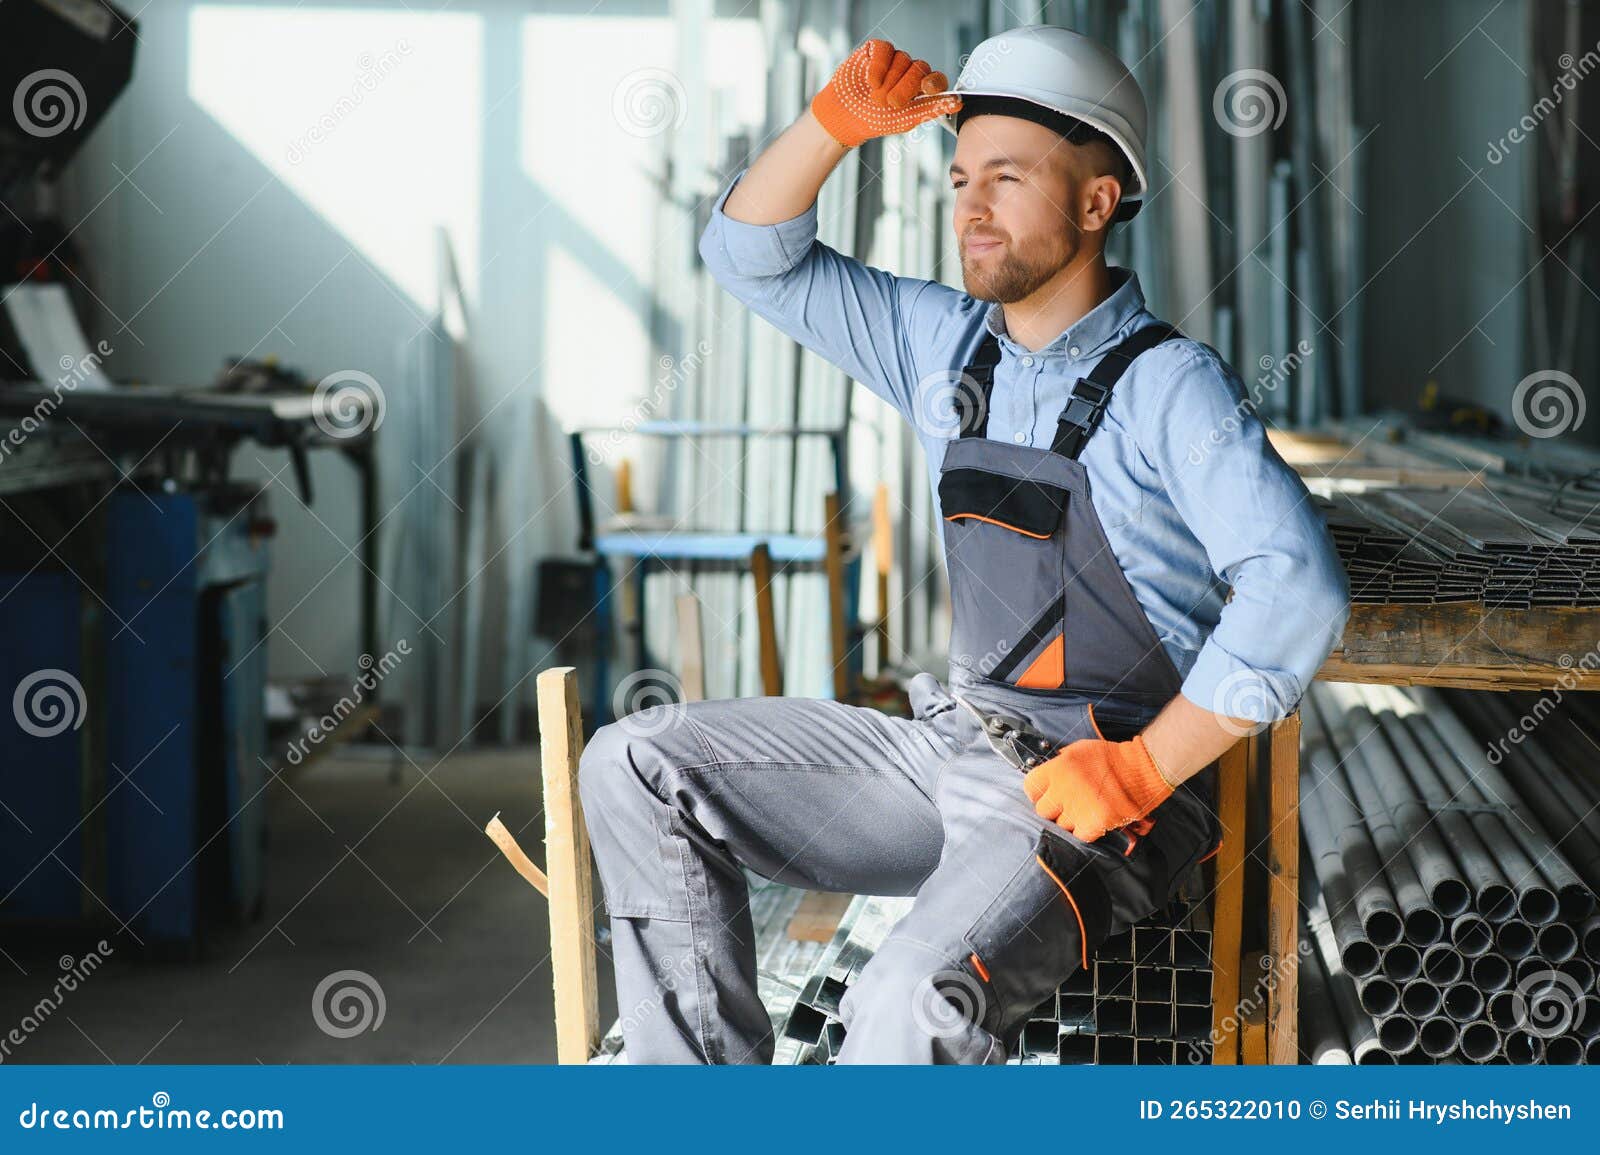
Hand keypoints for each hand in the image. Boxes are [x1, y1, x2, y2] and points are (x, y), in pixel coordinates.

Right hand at [810, 39, 961, 148]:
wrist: (845, 116)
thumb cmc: (876, 119)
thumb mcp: (906, 119)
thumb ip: (931, 109)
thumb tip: (958, 104)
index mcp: (920, 88)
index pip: (937, 79)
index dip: (934, 82)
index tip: (926, 89)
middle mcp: (909, 71)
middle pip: (920, 68)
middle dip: (905, 88)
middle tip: (890, 103)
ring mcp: (894, 59)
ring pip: (902, 59)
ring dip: (889, 82)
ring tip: (875, 96)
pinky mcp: (876, 50)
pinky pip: (885, 50)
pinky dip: (879, 67)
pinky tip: (871, 81)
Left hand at [1022, 735, 1174, 843]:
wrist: (1142, 769)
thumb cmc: (1111, 758)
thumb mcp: (1078, 750)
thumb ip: (1058, 763)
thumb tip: (1045, 778)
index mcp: (1058, 768)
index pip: (1030, 787)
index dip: (1037, 793)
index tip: (1044, 794)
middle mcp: (1065, 789)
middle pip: (1043, 810)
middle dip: (1054, 809)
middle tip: (1067, 804)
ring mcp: (1079, 808)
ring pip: (1061, 825)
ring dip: (1071, 820)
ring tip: (1085, 810)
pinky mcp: (1095, 823)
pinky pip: (1078, 835)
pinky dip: (1085, 830)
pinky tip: (1093, 819)